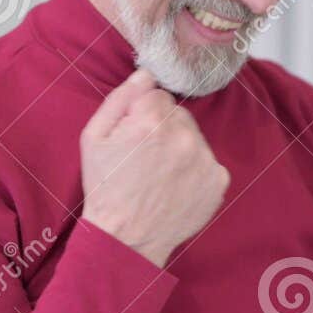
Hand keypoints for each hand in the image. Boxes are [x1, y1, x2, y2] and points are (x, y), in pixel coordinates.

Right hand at [80, 68, 229, 266]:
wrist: (127, 238)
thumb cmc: (106, 186)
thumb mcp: (94, 137)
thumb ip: (120, 98)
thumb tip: (146, 73)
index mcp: (152, 120)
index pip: (157, 95)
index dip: (141, 114)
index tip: (133, 136)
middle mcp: (184, 136)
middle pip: (179, 114)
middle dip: (163, 128)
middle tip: (144, 157)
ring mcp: (205, 159)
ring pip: (194, 136)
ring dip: (181, 147)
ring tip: (159, 174)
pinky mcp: (219, 180)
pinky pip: (208, 160)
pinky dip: (195, 169)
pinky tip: (176, 185)